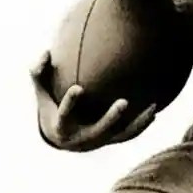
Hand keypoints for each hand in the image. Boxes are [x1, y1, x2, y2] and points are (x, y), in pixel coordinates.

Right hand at [29, 52, 155, 151]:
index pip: (65, 115)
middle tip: (124, 102)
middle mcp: (81, 138)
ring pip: (119, 135)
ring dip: (136, 123)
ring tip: (153, 107)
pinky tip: (153, 113)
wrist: (63, 139)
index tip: (78, 88)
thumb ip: (39, 73)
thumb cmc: (52, 108)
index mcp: (61, 127)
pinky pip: (128, 136)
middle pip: (99, 130)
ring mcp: (98, 142)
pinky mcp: (109, 142)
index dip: (71, 103)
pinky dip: (141, 126)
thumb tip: (46, 51)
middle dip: (111, 118)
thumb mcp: (42, 93)